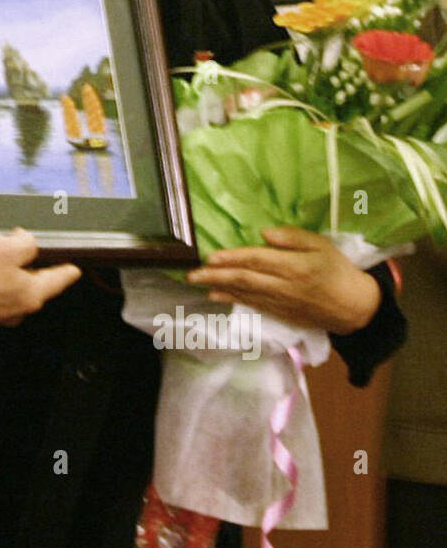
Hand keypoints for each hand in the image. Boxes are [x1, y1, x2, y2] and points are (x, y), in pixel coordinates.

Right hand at [0, 228, 80, 329]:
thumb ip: (26, 243)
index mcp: (33, 294)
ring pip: (13, 288)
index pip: (60, 279)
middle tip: (23, 246)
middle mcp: (19, 309)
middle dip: (31, 264)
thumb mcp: (5, 247)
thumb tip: (26, 241)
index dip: (68, 268)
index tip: (75, 268)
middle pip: (35, 283)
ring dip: (8, 271)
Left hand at [185, 227, 381, 333]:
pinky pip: (251, 305)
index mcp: (295, 266)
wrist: (355, 307)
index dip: (232, 258)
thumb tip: (265, 233)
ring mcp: (281, 303)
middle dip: (216, 275)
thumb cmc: (338, 270)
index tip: (211, 256)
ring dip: (218, 287)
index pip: (257, 260)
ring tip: (197, 281)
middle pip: (244, 279)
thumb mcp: (322, 246)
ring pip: (244, 293)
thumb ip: (293, 238)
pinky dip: (232, 300)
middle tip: (191, 272)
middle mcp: (284, 286)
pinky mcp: (280, 314)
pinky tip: (216, 295)